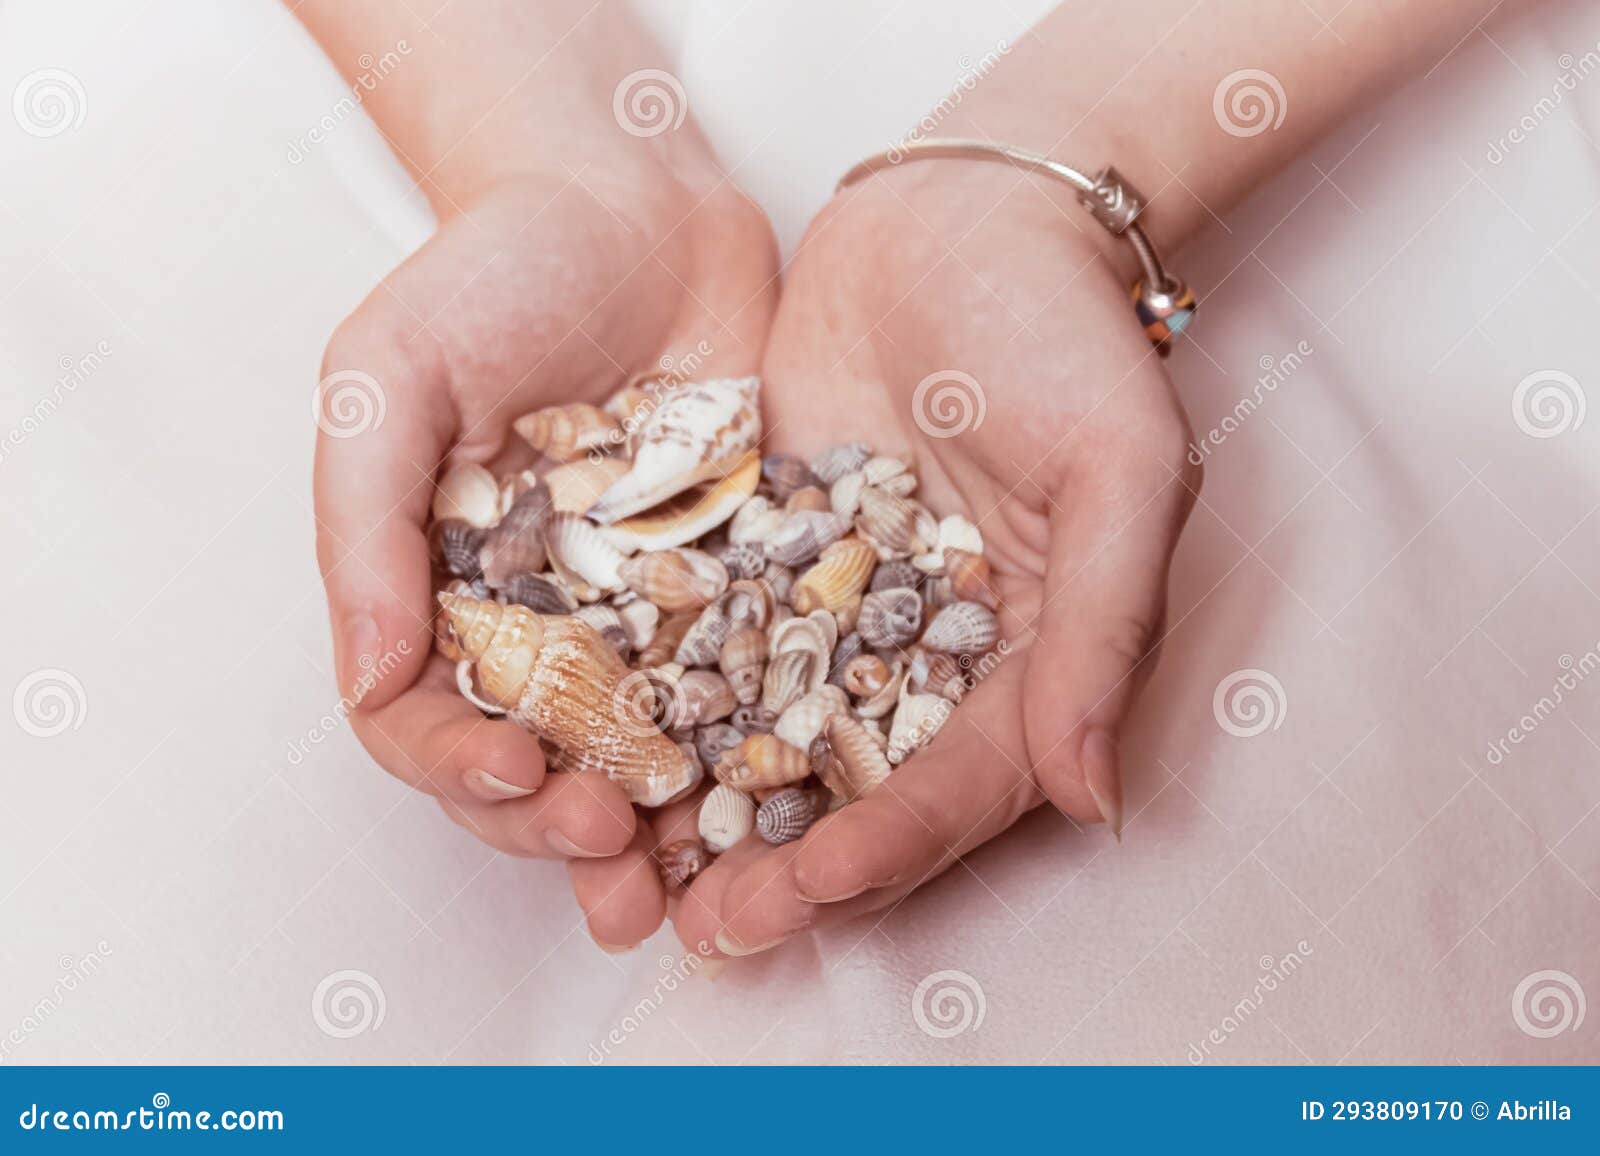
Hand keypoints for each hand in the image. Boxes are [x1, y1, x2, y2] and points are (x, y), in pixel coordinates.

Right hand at [314, 135, 776, 948]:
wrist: (637, 202)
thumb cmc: (492, 271)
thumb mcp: (388, 377)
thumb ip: (365, 523)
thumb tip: (370, 678)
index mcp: (435, 590)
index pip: (422, 717)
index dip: (458, 766)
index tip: (516, 772)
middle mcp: (535, 621)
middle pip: (535, 762)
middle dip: (563, 821)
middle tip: (614, 844)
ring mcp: (638, 613)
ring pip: (640, 753)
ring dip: (658, 828)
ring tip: (692, 880)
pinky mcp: (734, 587)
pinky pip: (741, 686)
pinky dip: (752, 748)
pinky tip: (779, 792)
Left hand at [672, 162, 1199, 956]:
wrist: (959, 218)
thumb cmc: (1062, 333)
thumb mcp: (1116, 471)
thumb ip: (1099, 629)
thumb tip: (1090, 798)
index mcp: (1025, 656)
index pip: (957, 782)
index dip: (887, 844)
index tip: (810, 888)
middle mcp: (927, 654)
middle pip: (854, 785)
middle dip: (784, 861)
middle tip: (707, 925)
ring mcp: (837, 609)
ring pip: (769, 734)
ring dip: (709, 811)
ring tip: (635, 872)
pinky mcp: (762, 556)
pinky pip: (708, 644)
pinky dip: (661, 702)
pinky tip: (601, 746)